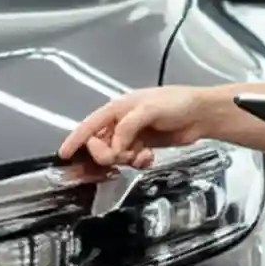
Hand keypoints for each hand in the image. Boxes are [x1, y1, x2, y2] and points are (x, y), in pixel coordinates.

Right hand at [58, 85, 209, 167]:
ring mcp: (132, 135)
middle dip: (109, 154)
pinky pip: (130, 159)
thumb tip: (114, 146)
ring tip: (142, 154)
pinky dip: (137, 161)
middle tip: (123, 155)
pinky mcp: (143, 146)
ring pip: (115, 155)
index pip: (91, 124)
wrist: (200, 114)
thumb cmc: (175, 104)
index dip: (76, 139)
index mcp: (118, 108)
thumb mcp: (149, 109)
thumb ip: (128, 126)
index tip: (64, 154)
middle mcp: (121, 122)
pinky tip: (148, 157)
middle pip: (100, 144)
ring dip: (126, 159)